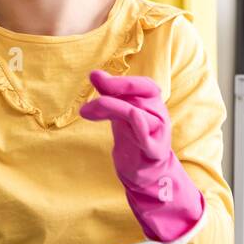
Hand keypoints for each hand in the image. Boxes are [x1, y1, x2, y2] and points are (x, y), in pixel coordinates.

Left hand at [79, 69, 204, 243]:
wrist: (143, 170)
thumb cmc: (132, 135)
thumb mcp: (119, 111)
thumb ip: (109, 93)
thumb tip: (94, 73)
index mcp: (152, 102)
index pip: (143, 84)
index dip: (120, 80)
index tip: (95, 77)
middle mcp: (158, 113)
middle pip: (138, 95)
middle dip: (113, 90)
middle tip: (86, 98)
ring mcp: (158, 132)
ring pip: (135, 113)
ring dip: (110, 108)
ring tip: (86, 111)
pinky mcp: (153, 151)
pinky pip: (146, 136)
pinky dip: (139, 125)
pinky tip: (131, 117)